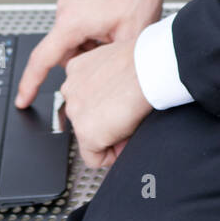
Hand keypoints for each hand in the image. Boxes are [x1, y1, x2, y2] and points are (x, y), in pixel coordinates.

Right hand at [14, 0, 166, 109]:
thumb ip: (108, 64)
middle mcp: (65, 10)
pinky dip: (93, 30)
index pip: (42, 60)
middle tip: (112, 50)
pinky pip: (78, 23)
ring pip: (74, 38)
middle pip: (65, 51)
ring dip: (91, 43)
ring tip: (117, 32)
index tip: (21, 101)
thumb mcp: (130, 39)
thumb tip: (104, 86)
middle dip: (85, 59)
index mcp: (72, 22)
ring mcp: (70, 0)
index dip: (30, 85)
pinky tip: (114, 22)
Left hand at [59, 39, 152, 166]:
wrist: (149, 68)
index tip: (121, 107)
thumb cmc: (143, 62)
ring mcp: (75, 112)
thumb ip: (108, 82)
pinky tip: (126, 138)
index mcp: (77, 69)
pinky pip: (94, 158)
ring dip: (110, 135)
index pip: (84, 99)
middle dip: (106, 123)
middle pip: (86, 118)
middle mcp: (70, 89)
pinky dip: (112, 156)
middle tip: (128, 115)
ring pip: (89, 137)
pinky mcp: (86, 132)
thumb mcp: (117, 63)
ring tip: (130, 121)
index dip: (106, 108)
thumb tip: (115, 106)